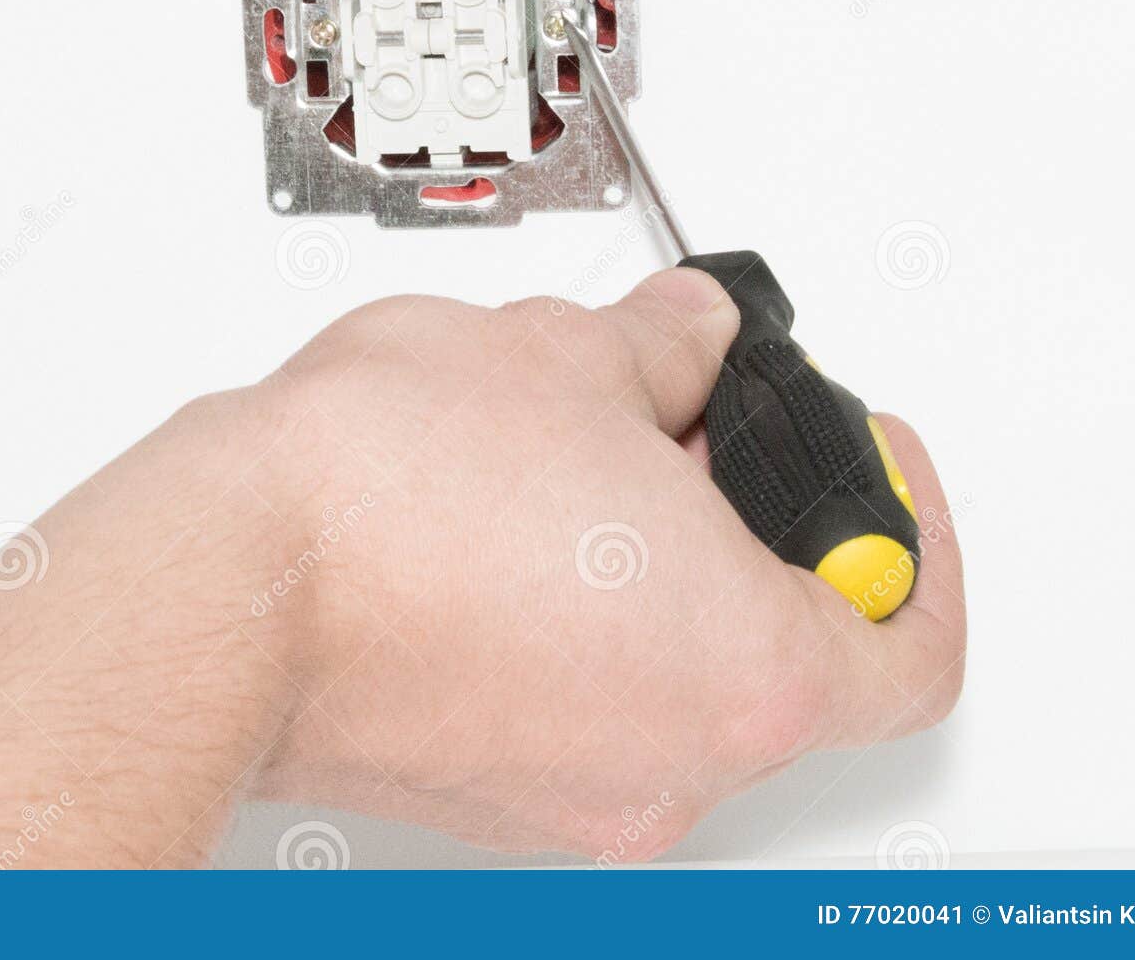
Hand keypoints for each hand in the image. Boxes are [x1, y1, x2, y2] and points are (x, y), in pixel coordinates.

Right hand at [0, 268, 962, 865]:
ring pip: (679, 672)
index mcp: (746, 670)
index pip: (913, 633)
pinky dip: (588, 612)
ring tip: (590, 450)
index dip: (912, 527)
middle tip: (710, 428)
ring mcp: (574, 797)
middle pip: (791, 649)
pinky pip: (587, 699)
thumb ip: (670, 346)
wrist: (221, 579)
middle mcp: (673, 764)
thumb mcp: (568, 351)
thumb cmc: (387, 491)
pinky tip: (517, 518)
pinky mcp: (486, 792)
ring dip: (665, 560)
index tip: (870, 459)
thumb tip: (692, 338)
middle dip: (758, 518)